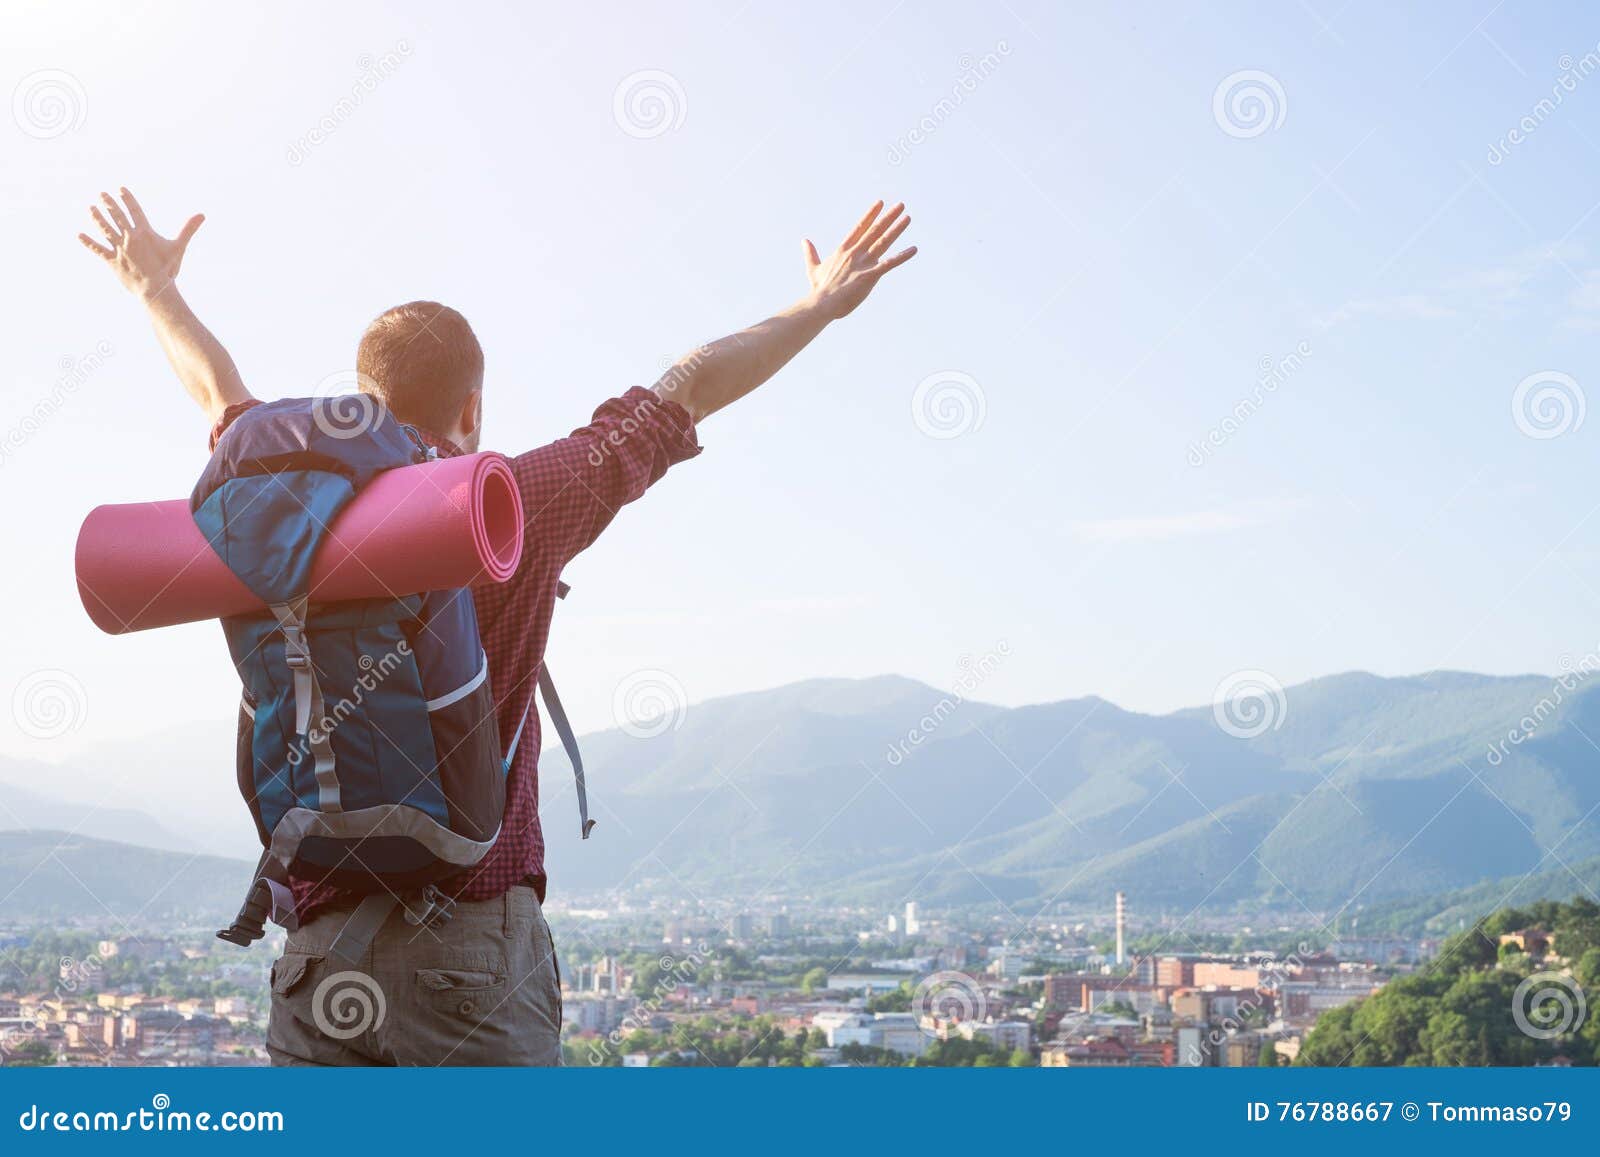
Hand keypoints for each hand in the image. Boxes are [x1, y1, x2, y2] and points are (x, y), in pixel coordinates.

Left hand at [78, 188, 203, 302]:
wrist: (154, 289)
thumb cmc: (168, 269)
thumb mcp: (179, 247)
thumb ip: (188, 229)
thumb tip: (202, 215)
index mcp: (143, 233)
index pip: (134, 211)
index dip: (128, 199)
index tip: (121, 189)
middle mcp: (128, 238)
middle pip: (116, 216)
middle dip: (109, 204)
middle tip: (102, 194)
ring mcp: (119, 249)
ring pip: (105, 229)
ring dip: (97, 218)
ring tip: (91, 208)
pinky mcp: (112, 261)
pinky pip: (98, 250)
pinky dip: (88, 243)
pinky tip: (79, 235)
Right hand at [803, 200, 917, 319]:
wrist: (821, 303)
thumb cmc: (819, 289)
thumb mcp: (813, 268)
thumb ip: (811, 253)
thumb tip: (804, 240)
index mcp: (843, 250)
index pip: (859, 227)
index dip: (871, 214)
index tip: (880, 203)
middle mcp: (855, 252)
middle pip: (875, 230)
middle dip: (889, 217)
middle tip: (901, 205)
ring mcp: (863, 263)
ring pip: (883, 241)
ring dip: (897, 229)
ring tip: (907, 217)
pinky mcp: (870, 276)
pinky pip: (890, 263)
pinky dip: (902, 256)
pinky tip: (914, 249)